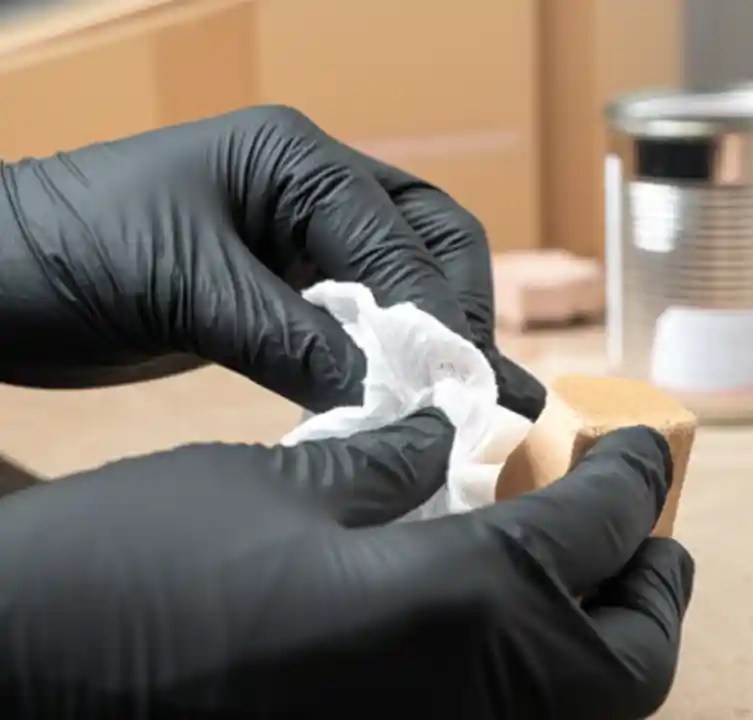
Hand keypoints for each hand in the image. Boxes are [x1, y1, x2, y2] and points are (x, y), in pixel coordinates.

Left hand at [0, 105, 542, 417]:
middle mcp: (311, 189)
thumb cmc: (67, 254)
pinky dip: (388, 361)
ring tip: (485, 399)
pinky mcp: (280, 292)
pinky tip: (416, 401)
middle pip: (429, 240)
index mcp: (294, 159)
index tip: (456, 386)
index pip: (398, 236)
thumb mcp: (186, 289)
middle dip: (459, 310)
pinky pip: (357, 322)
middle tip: (481, 385)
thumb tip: (384, 394)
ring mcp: (298, 240)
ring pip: (404, 281)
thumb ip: (290, 337)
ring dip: (438, 337)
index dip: (434, 314)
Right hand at [0, 418, 693, 717]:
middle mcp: (477, 704)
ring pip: (585, 711)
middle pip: (633, 661)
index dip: (635, 478)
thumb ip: (393, 465)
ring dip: (605, 642)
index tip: (648, 444)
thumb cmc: (132, 574)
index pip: (599, 533)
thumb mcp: (278, 489)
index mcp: (458, 606)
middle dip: (651, 586)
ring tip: (581, 572)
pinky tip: (504, 624)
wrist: (24, 682)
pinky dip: (541, 679)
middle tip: (637, 525)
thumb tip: (456, 440)